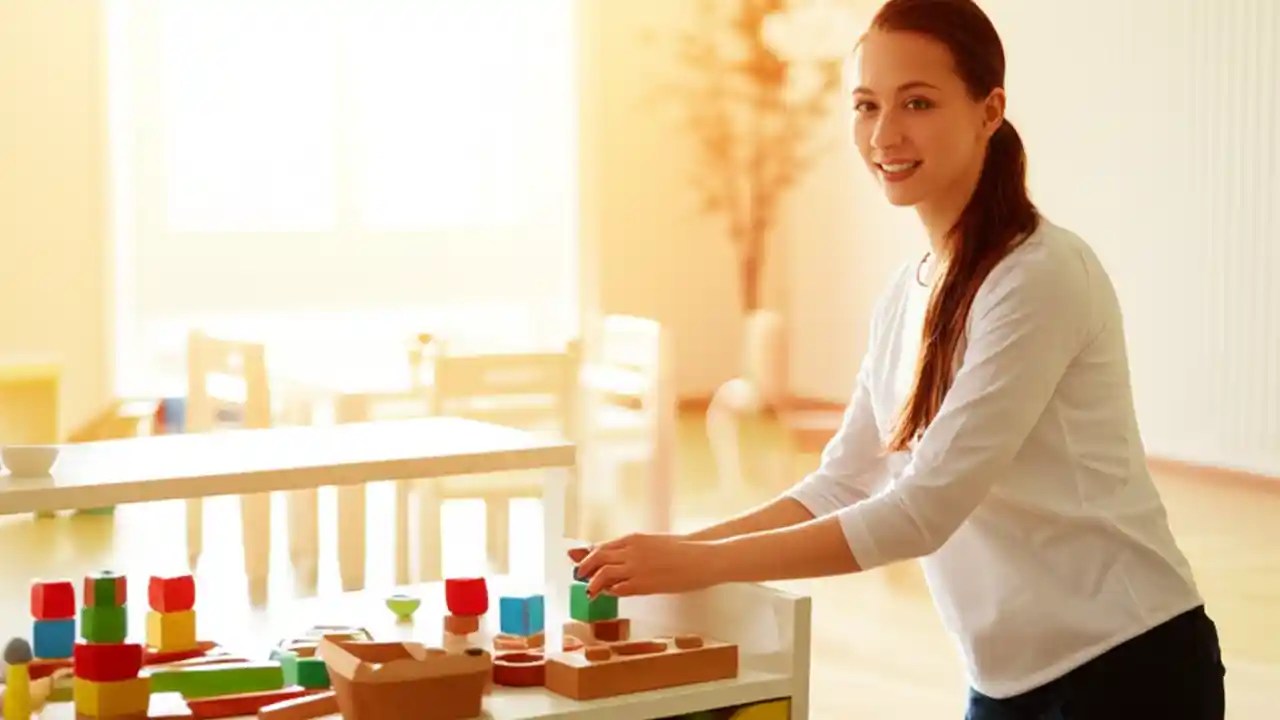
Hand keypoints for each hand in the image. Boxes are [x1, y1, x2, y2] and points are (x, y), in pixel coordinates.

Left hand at [567, 533, 716, 596]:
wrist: (701, 556)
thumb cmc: (681, 549)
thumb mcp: (653, 542)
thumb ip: (634, 548)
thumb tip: (619, 554)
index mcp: (633, 538)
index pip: (602, 546)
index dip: (587, 555)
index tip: (578, 561)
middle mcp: (630, 551)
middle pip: (597, 557)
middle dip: (584, 567)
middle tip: (578, 576)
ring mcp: (635, 568)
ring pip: (603, 574)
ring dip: (592, 583)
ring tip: (589, 591)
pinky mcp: (643, 584)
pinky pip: (618, 589)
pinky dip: (610, 591)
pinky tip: (608, 594)